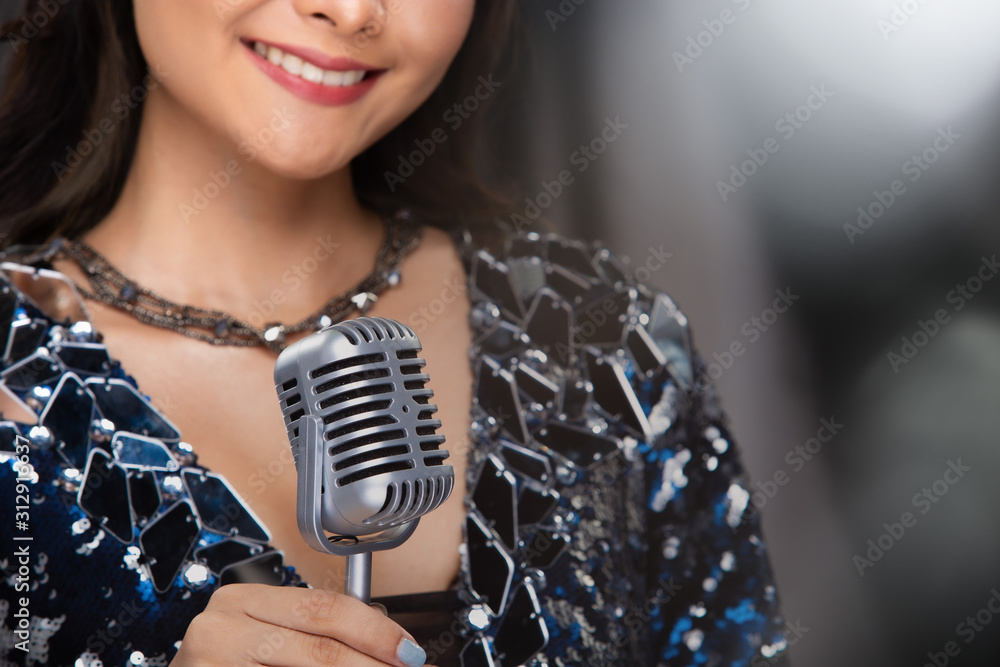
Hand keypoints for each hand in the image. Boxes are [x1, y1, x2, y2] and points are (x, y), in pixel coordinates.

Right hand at [170, 584, 426, 665]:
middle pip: (321, 643)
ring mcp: (210, 660)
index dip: (377, 631)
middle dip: (374, 663)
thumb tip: (390, 650)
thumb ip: (317, 640)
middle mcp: (222, 624)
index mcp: (243, 599)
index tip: (411, 652)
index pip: (327, 607)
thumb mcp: (267, 643)